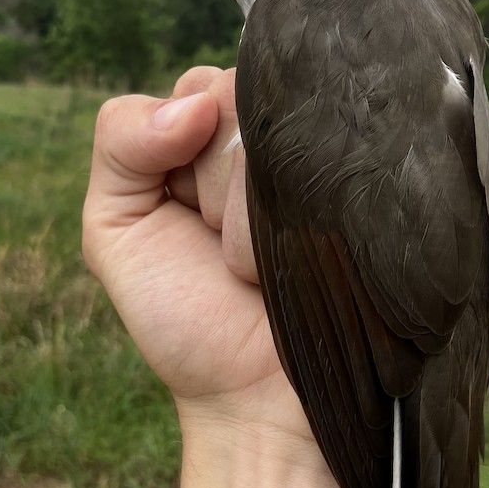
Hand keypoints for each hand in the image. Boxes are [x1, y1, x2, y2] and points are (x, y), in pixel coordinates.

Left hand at [82, 67, 313, 441]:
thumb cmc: (187, 319)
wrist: (260, 402)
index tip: (187, 222)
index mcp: (215, 134)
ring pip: (284, 130)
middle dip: (215, 184)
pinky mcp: (373, 188)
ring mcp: (328, 159)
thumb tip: (193, 103)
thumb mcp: (115, 229)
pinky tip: (302, 256)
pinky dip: (302, 215)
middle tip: (228, 251)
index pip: (199, 85)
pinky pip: (335, 159)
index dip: (183, 153)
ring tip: (266, 263)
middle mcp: (276, 136)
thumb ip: (120, 145)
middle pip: (242, 97)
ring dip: (256, 211)